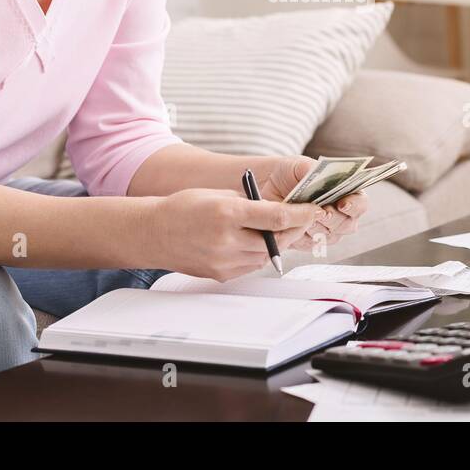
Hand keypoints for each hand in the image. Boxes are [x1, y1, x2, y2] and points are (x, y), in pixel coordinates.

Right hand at [151, 188, 319, 280]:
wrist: (155, 233)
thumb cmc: (184, 208)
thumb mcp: (219, 194)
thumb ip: (250, 202)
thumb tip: (280, 208)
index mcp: (227, 213)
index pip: (277, 216)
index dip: (301, 214)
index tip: (314, 210)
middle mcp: (227, 240)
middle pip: (276, 239)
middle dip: (293, 229)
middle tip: (302, 219)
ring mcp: (224, 261)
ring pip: (267, 255)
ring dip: (276, 242)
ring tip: (275, 229)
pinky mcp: (222, 275)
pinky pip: (251, 265)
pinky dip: (258, 254)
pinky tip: (253, 242)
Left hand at [257, 156, 370, 252]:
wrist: (268, 186)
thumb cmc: (289, 173)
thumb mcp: (301, 165)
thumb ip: (316, 169)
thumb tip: (328, 176)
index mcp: (347, 193)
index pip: (361, 203)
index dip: (355, 205)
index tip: (343, 204)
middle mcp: (342, 214)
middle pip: (348, 224)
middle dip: (334, 219)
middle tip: (321, 212)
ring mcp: (327, 230)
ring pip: (330, 237)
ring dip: (317, 227)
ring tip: (302, 215)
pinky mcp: (310, 242)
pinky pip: (311, 245)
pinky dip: (302, 236)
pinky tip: (293, 224)